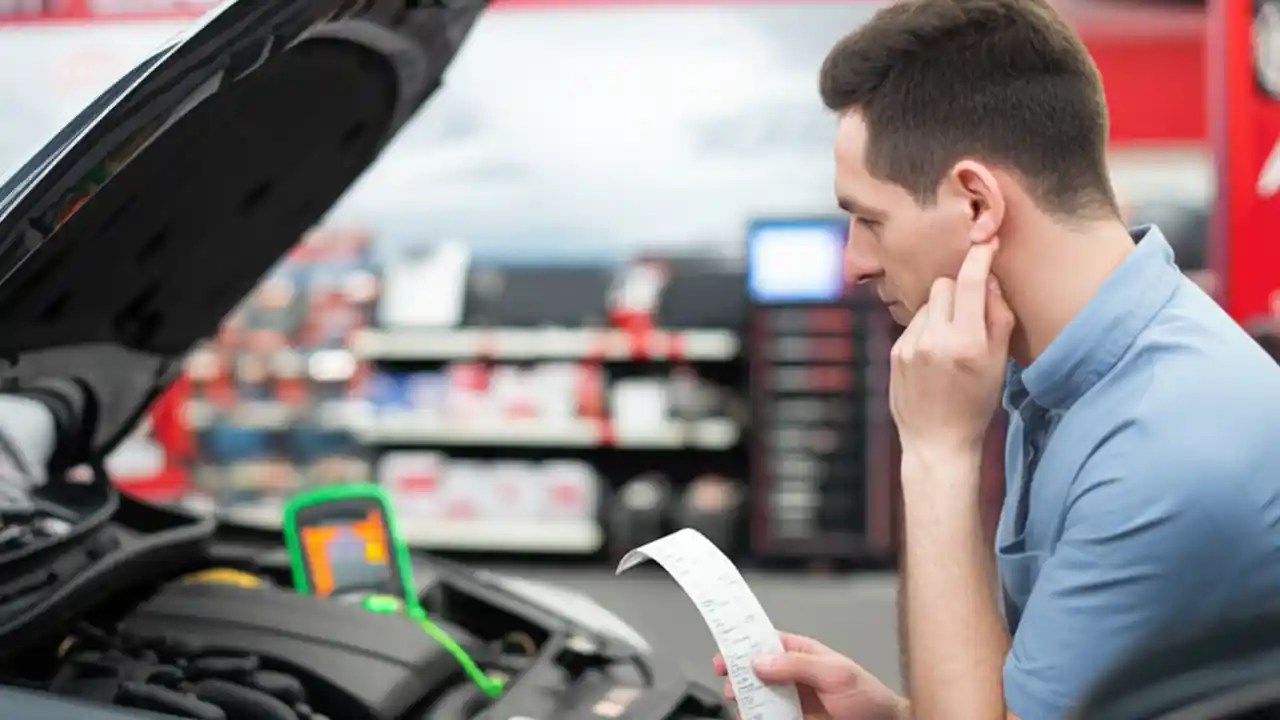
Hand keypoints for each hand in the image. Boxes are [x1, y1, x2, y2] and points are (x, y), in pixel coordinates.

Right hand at [712, 632, 907, 719]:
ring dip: (746, 699)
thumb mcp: (835, 673)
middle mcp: (793, 675)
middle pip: (755, 670)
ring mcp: (792, 699)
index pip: (766, 641)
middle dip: (738, 674)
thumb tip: (760, 661)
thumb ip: (797, 664)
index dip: (742, 641)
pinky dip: (756, 716)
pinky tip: (753, 717)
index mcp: (802, 653)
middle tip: (729, 682)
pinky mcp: (791, 719)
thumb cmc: (870, 697)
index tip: (724, 647)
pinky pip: (766, 716)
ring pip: (758, 696)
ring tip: (742, 703)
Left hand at [889, 240, 1014, 461]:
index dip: (979, 257)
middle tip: (970, 314)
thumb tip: (989, 279)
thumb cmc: (976, 405)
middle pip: (945, 286)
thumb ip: (998, 318)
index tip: (986, 242)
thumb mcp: (999, 364)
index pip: (970, 283)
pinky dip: (926, 329)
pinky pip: (914, 323)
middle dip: (960, 290)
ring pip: (927, 303)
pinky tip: (934, 356)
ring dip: (942, 311)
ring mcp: (910, 346)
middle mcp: (936, 341)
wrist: (937, 442)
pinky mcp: (895, 353)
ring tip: (951, 343)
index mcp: (968, 343)